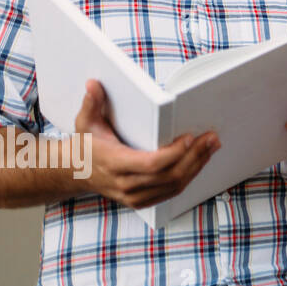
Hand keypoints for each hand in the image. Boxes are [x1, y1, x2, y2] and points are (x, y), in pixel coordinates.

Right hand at [77, 79, 219, 208]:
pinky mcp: (140, 201)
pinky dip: (189, 176)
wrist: (75, 172)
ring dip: (197, 165)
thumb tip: (94, 84)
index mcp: (114, 163)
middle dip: (194, 156)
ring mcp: (133, 196)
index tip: (190, 137)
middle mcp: (124, 183)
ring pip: (173, 186)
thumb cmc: (85, 145)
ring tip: (211, 146)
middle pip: (168, 175)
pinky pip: (170, 192)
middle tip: (211, 138)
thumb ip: (91, 103)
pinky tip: (200, 161)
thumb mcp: (85, 123)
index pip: (151, 164)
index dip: (174, 153)